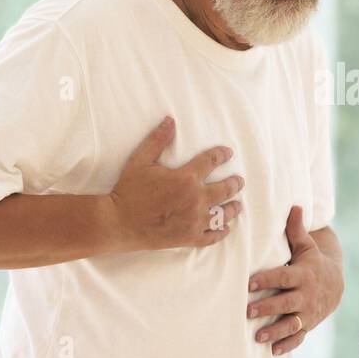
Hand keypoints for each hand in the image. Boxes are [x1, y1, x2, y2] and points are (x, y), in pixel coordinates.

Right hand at [107, 116, 242, 250]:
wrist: (118, 222)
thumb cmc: (128, 190)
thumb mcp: (140, 161)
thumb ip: (157, 140)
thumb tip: (170, 120)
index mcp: (186, 178)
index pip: (211, 161)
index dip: (221, 155)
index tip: (228, 153)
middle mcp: (195, 199)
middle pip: (225, 189)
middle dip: (235, 183)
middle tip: (239, 180)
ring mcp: (194, 220)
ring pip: (223, 214)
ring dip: (233, 208)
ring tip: (238, 204)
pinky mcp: (189, 238)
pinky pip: (212, 236)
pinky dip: (221, 232)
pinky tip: (225, 229)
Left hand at [246, 205, 343, 355]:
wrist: (336, 285)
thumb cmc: (312, 262)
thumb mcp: (306, 246)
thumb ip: (296, 230)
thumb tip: (294, 205)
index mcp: (302, 274)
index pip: (283, 277)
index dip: (267, 280)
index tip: (249, 284)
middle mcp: (305, 295)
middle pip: (286, 302)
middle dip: (268, 308)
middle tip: (247, 312)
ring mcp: (307, 312)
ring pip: (292, 323)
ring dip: (275, 331)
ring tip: (258, 336)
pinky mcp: (307, 325)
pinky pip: (298, 337)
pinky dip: (288, 344)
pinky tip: (273, 350)